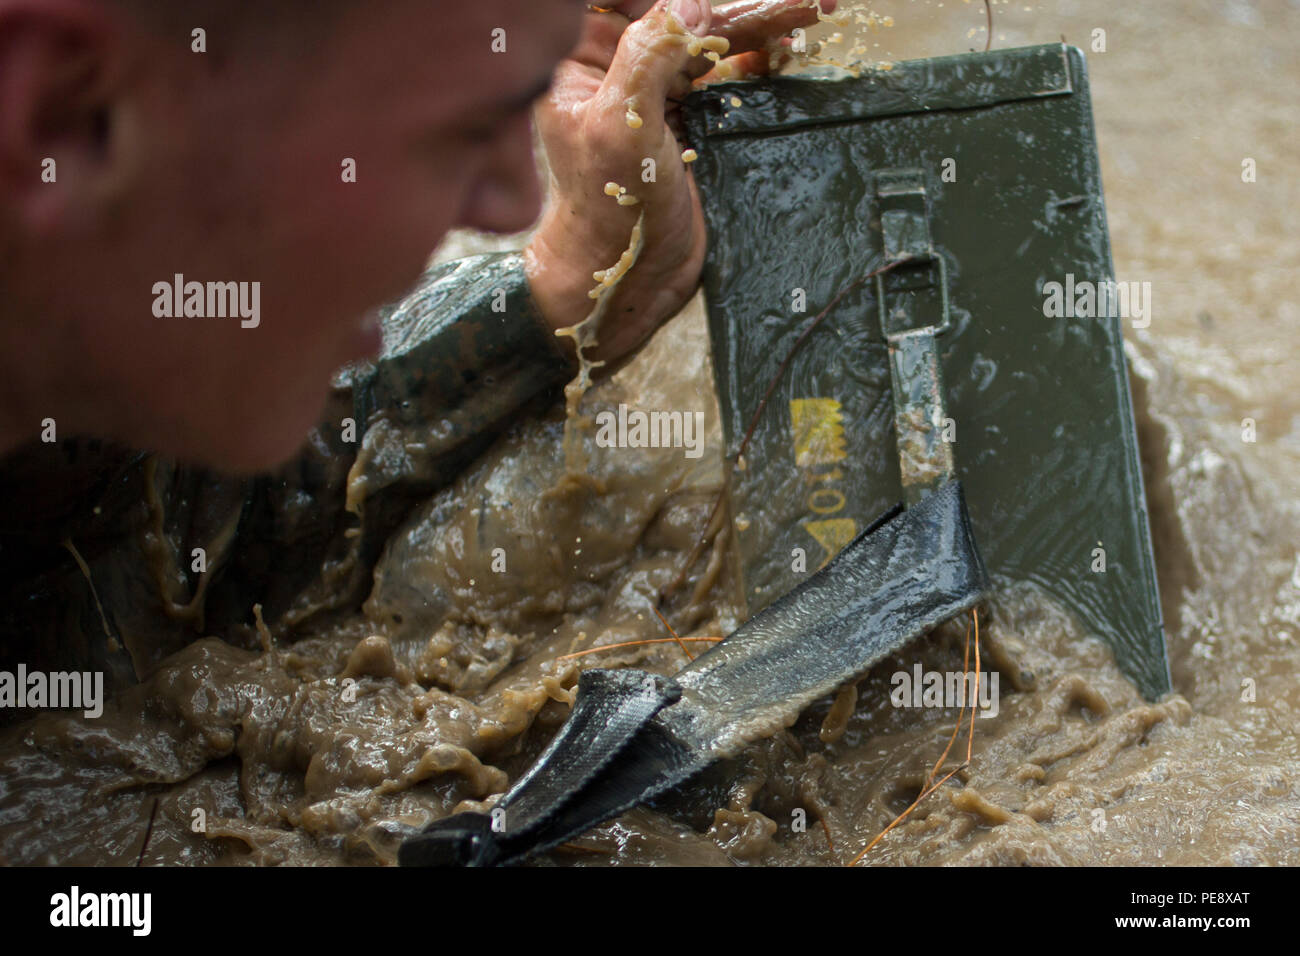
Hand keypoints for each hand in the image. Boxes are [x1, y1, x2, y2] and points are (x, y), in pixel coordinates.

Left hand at [524, 0, 835, 367]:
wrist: (629, 279)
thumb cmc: (609, 214)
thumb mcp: (622, 128)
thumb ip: (649, 56)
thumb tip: (690, 6)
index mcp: (583, 62)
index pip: (629, 2)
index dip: (677, 2)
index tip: (714, 9)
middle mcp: (616, 70)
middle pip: (677, 17)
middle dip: (735, 10)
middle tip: (805, 1)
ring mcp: (653, 94)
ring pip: (708, 42)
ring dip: (758, 26)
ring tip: (811, 13)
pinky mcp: (685, 119)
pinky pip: (723, 76)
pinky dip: (757, 61)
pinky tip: (786, 51)